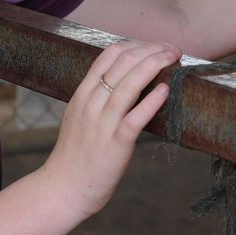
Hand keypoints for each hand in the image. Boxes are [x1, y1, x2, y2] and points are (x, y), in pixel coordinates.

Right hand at [36, 39, 176, 224]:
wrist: (63, 189)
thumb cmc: (75, 156)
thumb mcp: (79, 118)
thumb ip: (96, 100)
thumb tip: (123, 85)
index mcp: (82, 94)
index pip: (108, 56)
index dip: (135, 45)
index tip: (154, 46)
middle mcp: (91, 104)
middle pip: (123, 64)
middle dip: (151, 50)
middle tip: (171, 49)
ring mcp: (102, 123)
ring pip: (129, 84)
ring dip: (154, 65)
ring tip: (173, 58)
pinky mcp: (116, 143)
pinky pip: (136, 117)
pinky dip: (151, 101)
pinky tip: (165, 90)